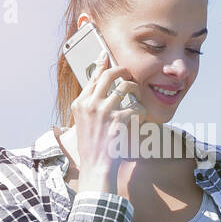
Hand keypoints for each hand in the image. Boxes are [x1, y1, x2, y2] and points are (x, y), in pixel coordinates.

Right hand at [69, 51, 141, 192]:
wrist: (96, 167)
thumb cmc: (92, 147)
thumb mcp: (85, 123)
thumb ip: (91, 105)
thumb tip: (101, 89)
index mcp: (80, 104)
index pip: (92, 77)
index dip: (101, 64)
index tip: (105, 55)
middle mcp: (89, 104)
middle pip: (109, 75)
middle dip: (122, 71)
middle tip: (129, 73)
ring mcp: (103, 111)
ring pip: (126, 87)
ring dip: (135, 90)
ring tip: (137, 97)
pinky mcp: (118, 119)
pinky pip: (136, 106)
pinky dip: (140, 111)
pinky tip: (139, 118)